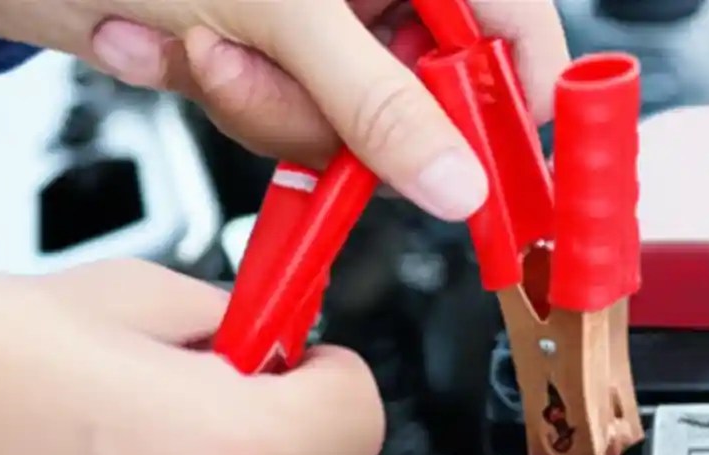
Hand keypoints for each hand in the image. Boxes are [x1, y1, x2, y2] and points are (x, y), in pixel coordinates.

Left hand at [0, 0, 568, 220]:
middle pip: (435, 98)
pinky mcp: (288, 67)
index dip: (514, 105)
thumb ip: (381, 108)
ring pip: (356, 130)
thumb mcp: (290, 15)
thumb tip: (458, 184)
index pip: (518, 32)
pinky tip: (190, 48)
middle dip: (352, 119)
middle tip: (305, 97)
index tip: (492, 168)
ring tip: (214, 49)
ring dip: (271, 109)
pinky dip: (238, 104)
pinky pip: (299, 130)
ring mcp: (337, 33)